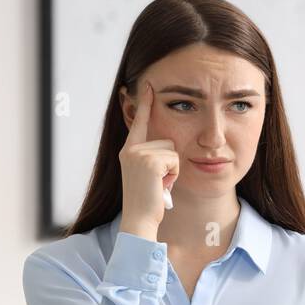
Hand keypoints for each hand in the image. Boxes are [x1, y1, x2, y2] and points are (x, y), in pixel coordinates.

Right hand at [119, 81, 178, 239]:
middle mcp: (130, 149)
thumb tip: (167, 147)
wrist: (140, 219)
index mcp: (129, 150)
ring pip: (173, 151)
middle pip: (168, 141)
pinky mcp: (149, 161)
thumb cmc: (148, 201)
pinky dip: (173, 175)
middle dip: (171, 163)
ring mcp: (138, 154)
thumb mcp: (148, 175)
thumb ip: (152, 158)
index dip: (145, 103)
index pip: (140, 122)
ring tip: (159, 184)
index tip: (148, 84)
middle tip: (158, 182)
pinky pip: (175, 160)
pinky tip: (161, 186)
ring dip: (173, 170)